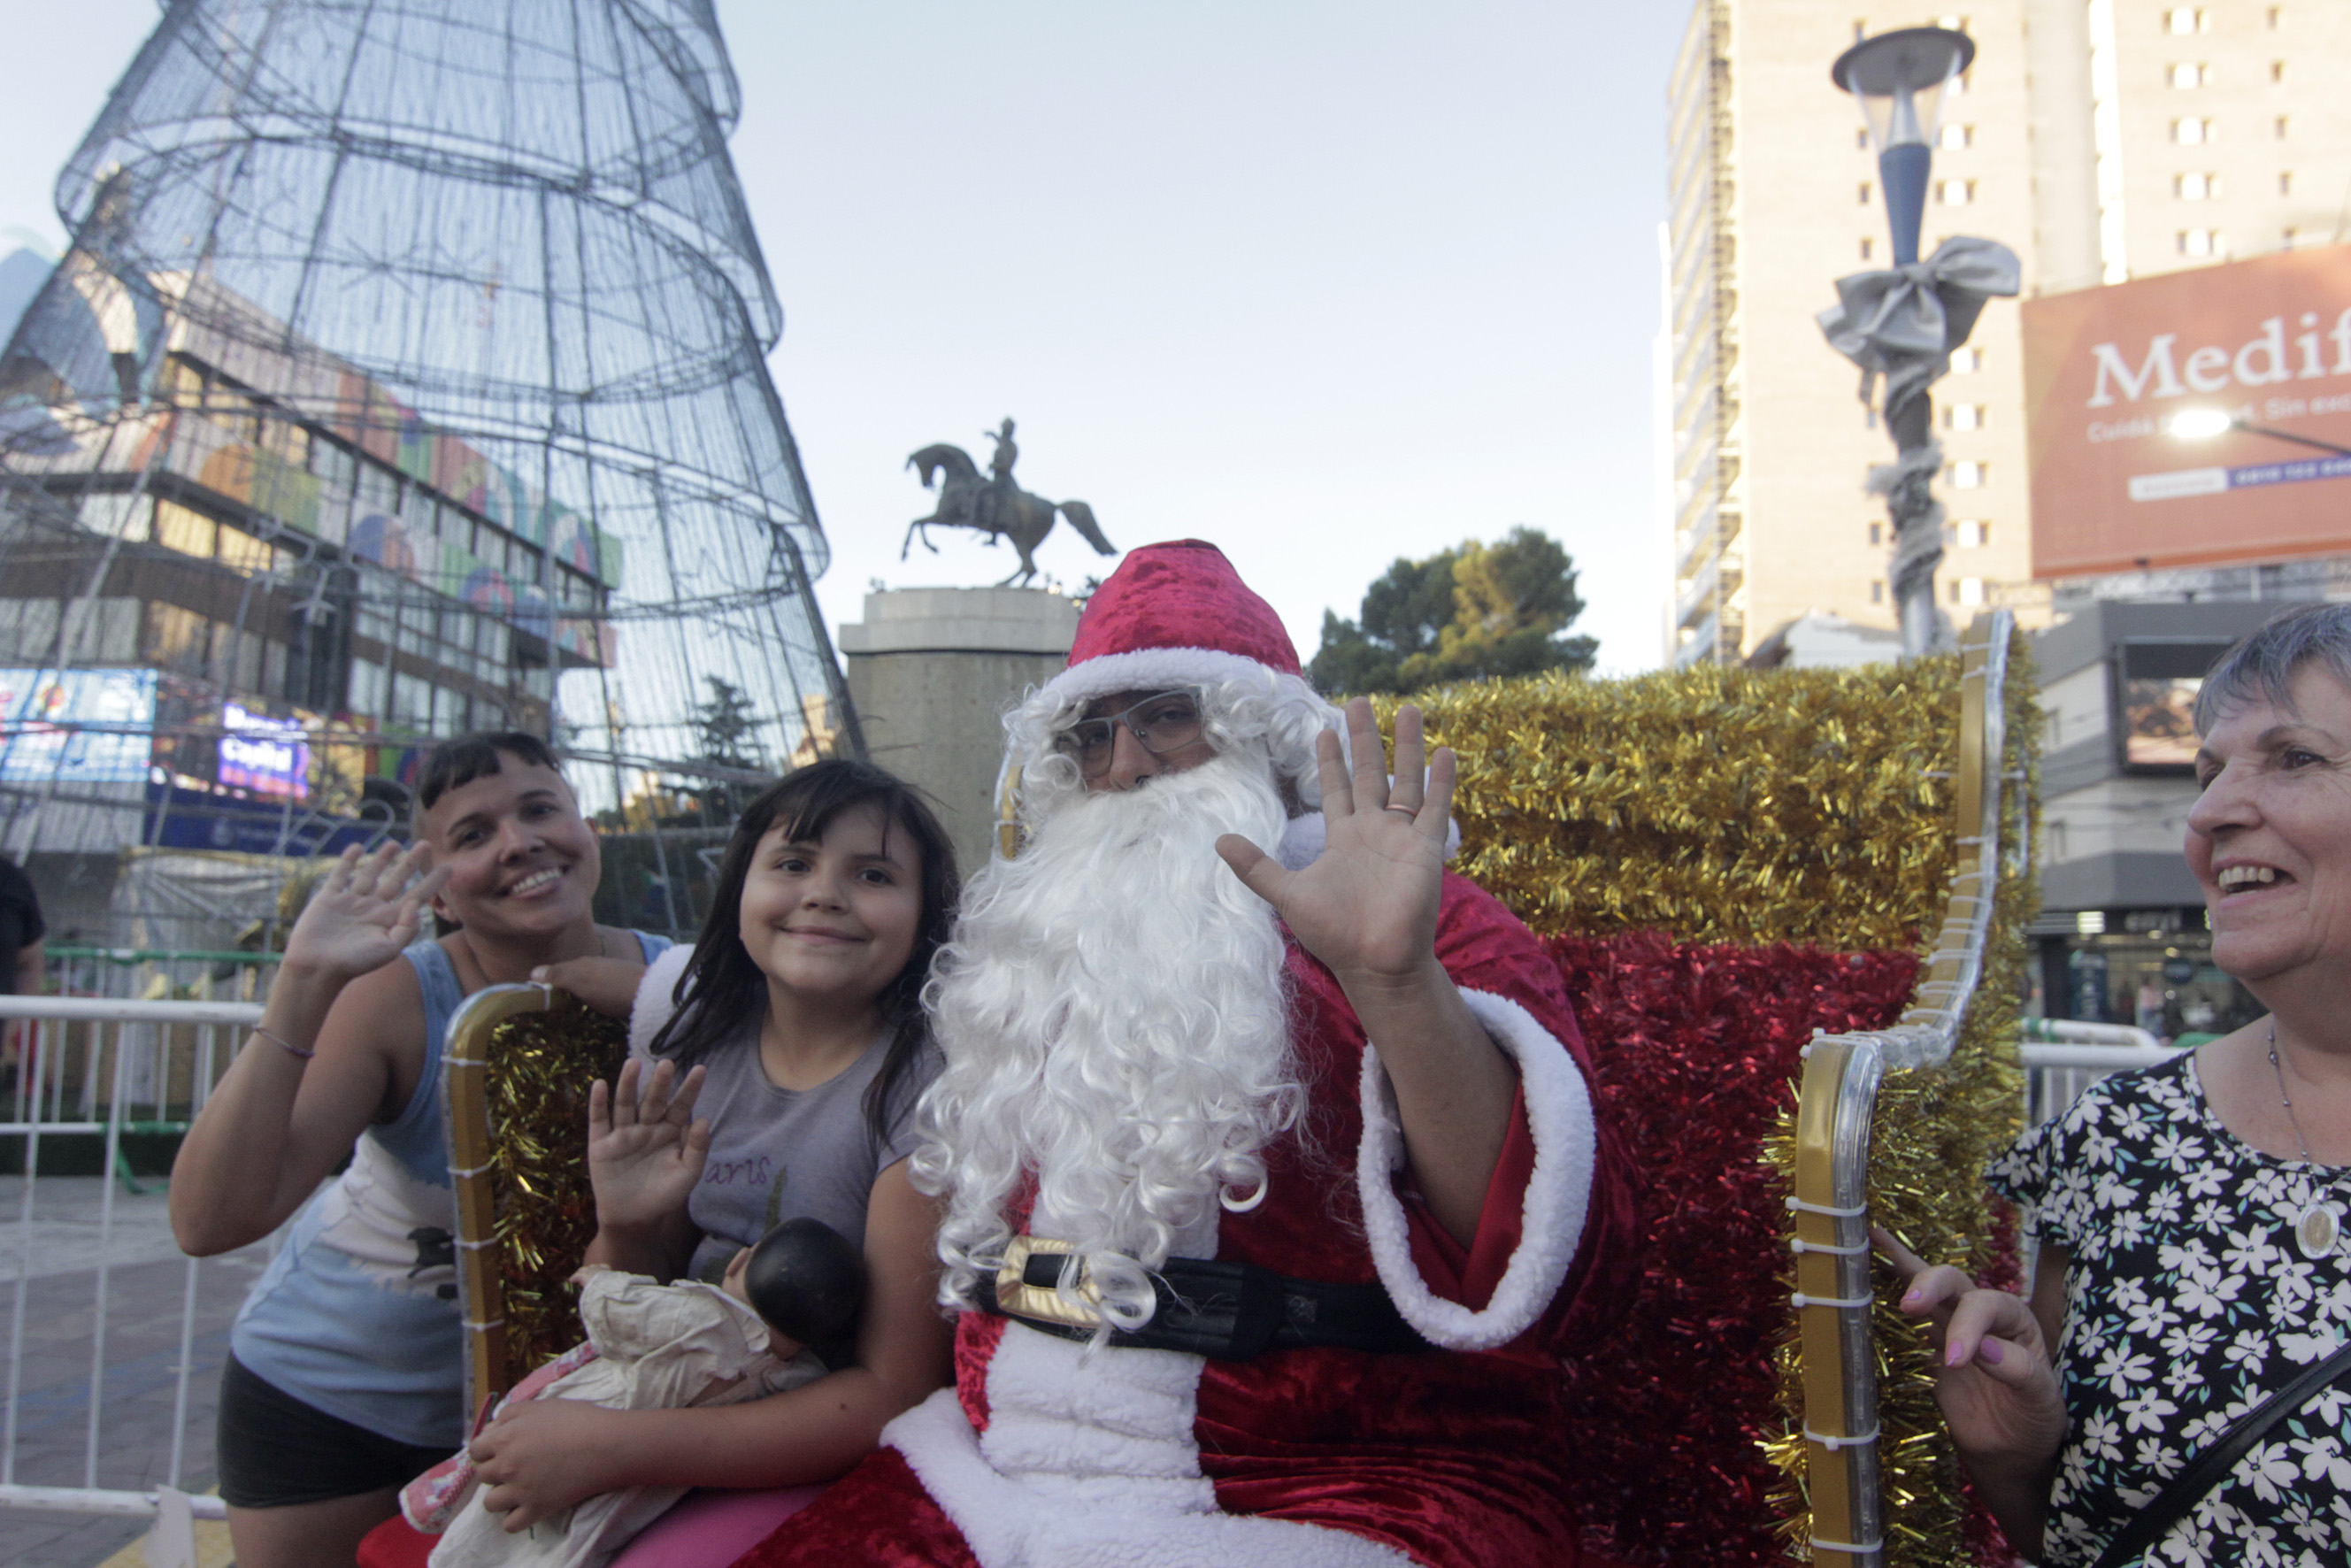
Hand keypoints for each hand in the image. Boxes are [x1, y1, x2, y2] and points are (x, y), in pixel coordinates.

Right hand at [280, 842, 448, 981]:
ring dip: (382, 858)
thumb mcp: (389, 949)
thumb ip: (407, 927)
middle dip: (411, 862)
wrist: (317, 967)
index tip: (450, 866)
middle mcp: (373, 909)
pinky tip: (357, 847)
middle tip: (426, 844)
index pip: (417, 895)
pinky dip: (347, 861)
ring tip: (394, 844)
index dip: (433, 881)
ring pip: (370, 874)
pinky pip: (340, 875)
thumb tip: (416, 903)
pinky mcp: (328, 898)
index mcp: (389, 920)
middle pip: (397, 880)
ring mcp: (351, 902)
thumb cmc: (355, 963)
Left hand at [471, 1397, 626, 1530]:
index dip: (487, 1449)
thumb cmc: (577, 1419)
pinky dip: (515, 1518)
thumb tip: (491, 1429)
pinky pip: (510, 1525)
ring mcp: (519, 1491)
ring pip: (490, 1503)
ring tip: (519, 1489)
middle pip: (483, 1475)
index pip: (475, 1450)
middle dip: (495, 1470)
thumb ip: (510, 1414)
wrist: (606, 1444)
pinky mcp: (536, 1510)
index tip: (501, 1449)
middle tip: (517, 1466)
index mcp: (505, 1438)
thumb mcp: (541, 1405)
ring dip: (501, 1496)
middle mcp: (506, 1466)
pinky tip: (526, 1507)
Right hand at [532, 956, 646, 1020]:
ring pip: (586, 985)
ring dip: (577, 995)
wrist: (652, 994)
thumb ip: (558, 975)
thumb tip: (532, 972)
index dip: (545, 983)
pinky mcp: (623, 989)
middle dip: (560, 989)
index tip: (533, 999)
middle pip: (571, 978)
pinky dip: (592, 1000)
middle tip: (548, 1010)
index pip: (556, 971)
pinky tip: (592, 1010)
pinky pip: (600, 994)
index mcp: (582, 964)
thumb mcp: (581, 981)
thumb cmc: (612, 988)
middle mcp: (595, 967)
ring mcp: (610, 977)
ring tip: (566, 1013)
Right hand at [588, 1057, 709, 1237]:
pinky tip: (600, 1084)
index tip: (701, 1069)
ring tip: (633, 1064)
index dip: (690, 1089)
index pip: (681, 1106)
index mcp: (669, 1131)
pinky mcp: (600, 1144)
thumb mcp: (687, 1176)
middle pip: (653, 1100)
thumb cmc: (664, 1195)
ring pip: (625, 1104)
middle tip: (667, 1064)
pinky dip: (598, 1103)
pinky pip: (598, 1120)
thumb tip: (704, 1119)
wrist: (632, 1218)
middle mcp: (646, 1127)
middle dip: (660, 1083)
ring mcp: (623, 1133)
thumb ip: (697, 1149)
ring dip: (628, 1084)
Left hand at [1215, 697, 1450, 987]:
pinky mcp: (1425, 850)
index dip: (1332, 761)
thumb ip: (1256, 867)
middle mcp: (1374, 832)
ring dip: (1408, 746)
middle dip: (1365, 738)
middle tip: (1359, 701)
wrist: (1375, 962)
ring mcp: (1402, 838)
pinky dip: (1441, 780)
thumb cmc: (1334, 934)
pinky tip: (1444, 751)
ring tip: (1410, 709)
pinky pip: (1435, 808)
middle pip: (1371, 773)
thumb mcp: (1288, 894)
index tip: (1324, 730)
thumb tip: (1219, 839)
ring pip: (1407, 781)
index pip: (1338, 789)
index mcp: (1343, 839)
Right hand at [1877, 1228, 2067, 1473]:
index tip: (1954, 1361)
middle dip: (1928, 1285)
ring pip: (1921, 1287)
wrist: (2010, 1448)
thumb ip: (2020, 1370)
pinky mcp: (1921, 1347)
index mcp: (2013, 1318)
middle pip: (1950, 1280)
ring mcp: (1946, 1327)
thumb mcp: (2042, 1399)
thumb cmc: (2034, 1418)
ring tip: (1868, 1243)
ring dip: (1896, 1269)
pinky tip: (1861, 1271)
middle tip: (1909, 1306)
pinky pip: (1900, 1320)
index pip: (1984, 1305)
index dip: (1966, 1326)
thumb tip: (1984, 1349)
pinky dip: (1880, 1296)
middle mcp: (1978, 1313)